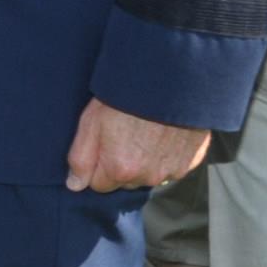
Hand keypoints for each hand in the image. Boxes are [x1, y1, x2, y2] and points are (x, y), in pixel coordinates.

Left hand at [68, 100, 209, 194]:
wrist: (169, 81)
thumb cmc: (125, 99)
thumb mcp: (91, 124)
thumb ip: (80, 159)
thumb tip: (74, 185)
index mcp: (121, 170)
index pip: (99, 184)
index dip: (98, 164)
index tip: (102, 143)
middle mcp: (148, 176)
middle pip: (126, 182)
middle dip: (121, 165)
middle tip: (124, 135)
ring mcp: (173, 170)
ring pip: (149, 175)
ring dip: (145, 162)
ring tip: (145, 133)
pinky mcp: (192, 161)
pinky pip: (172, 167)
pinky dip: (167, 156)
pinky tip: (164, 135)